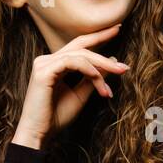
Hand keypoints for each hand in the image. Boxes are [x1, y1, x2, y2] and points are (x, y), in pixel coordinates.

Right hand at [12, 24, 128, 148]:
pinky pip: (73, 63)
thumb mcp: (81, 95)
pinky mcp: (44, 71)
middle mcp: (47, 60)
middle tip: (124, 63)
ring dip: (101, 68)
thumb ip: (95, 78)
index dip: (98, 36)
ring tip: (113, 82)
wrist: (39, 133)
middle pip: (81, 46)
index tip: (117, 29)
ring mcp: (44, 63)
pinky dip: (89, 70)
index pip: (79, 45)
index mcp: (55, 64)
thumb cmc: (57, 117)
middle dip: (104, 45)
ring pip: (81, 55)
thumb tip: (112, 60)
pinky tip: (98, 80)